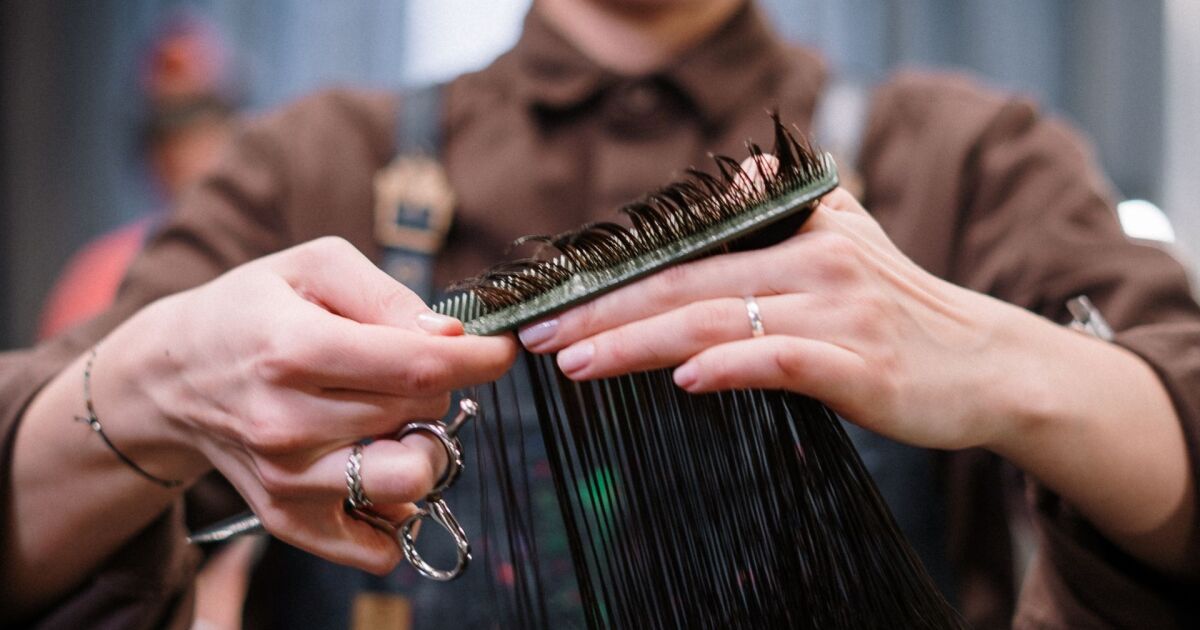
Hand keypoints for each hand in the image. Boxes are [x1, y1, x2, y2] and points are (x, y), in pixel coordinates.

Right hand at [138, 237, 514, 572]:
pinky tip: (378, 464)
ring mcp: (287, 478)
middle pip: (421, 413)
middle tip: (406, 366)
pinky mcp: (288, 518)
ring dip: (424, 446)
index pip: (419, 366)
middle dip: (437, 384)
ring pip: (411, 479)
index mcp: (294, 349)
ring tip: (396, 418)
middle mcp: (287, 422)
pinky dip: (395, 511)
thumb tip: (450, 338)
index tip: (500, 349)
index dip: (480, 358)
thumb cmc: (251, 311)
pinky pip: (377, 545)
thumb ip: (387, 294)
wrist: (172, 377)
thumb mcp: (313, 266)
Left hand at [519, 187, 1031, 451]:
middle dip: (603, 313)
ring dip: (640, 342)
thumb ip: (786, 205)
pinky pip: (784, 360)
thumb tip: (734, 172)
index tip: (551, 304)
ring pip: (718, 321)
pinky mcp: (863, 366)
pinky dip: (732, 366)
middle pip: (686, 286)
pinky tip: (685, 379)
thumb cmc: (906, 309)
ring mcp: (839, 314)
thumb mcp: (851, 236)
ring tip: (579, 362)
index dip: (614, 279)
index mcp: (798, 234)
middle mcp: (814, 264)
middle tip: (540, 336)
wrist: (991, 365)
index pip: (686, 255)